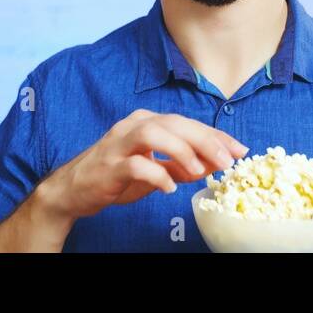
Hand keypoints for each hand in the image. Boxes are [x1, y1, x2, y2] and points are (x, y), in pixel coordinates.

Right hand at [46, 109, 248, 219]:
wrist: (73, 190)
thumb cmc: (115, 177)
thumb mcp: (155, 171)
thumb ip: (183, 166)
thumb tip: (215, 165)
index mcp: (147, 122)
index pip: (187, 123)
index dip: (215, 135)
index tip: (239, 149)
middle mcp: (133, 126)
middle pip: (173, 123)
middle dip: (204, 140)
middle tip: (226, 160)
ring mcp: (118, 144)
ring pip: (152, 133)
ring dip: (180, 150)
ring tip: (198, 171)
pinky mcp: (108, 166)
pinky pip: (134, 164)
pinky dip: (156, 174)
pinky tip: (169, 188)